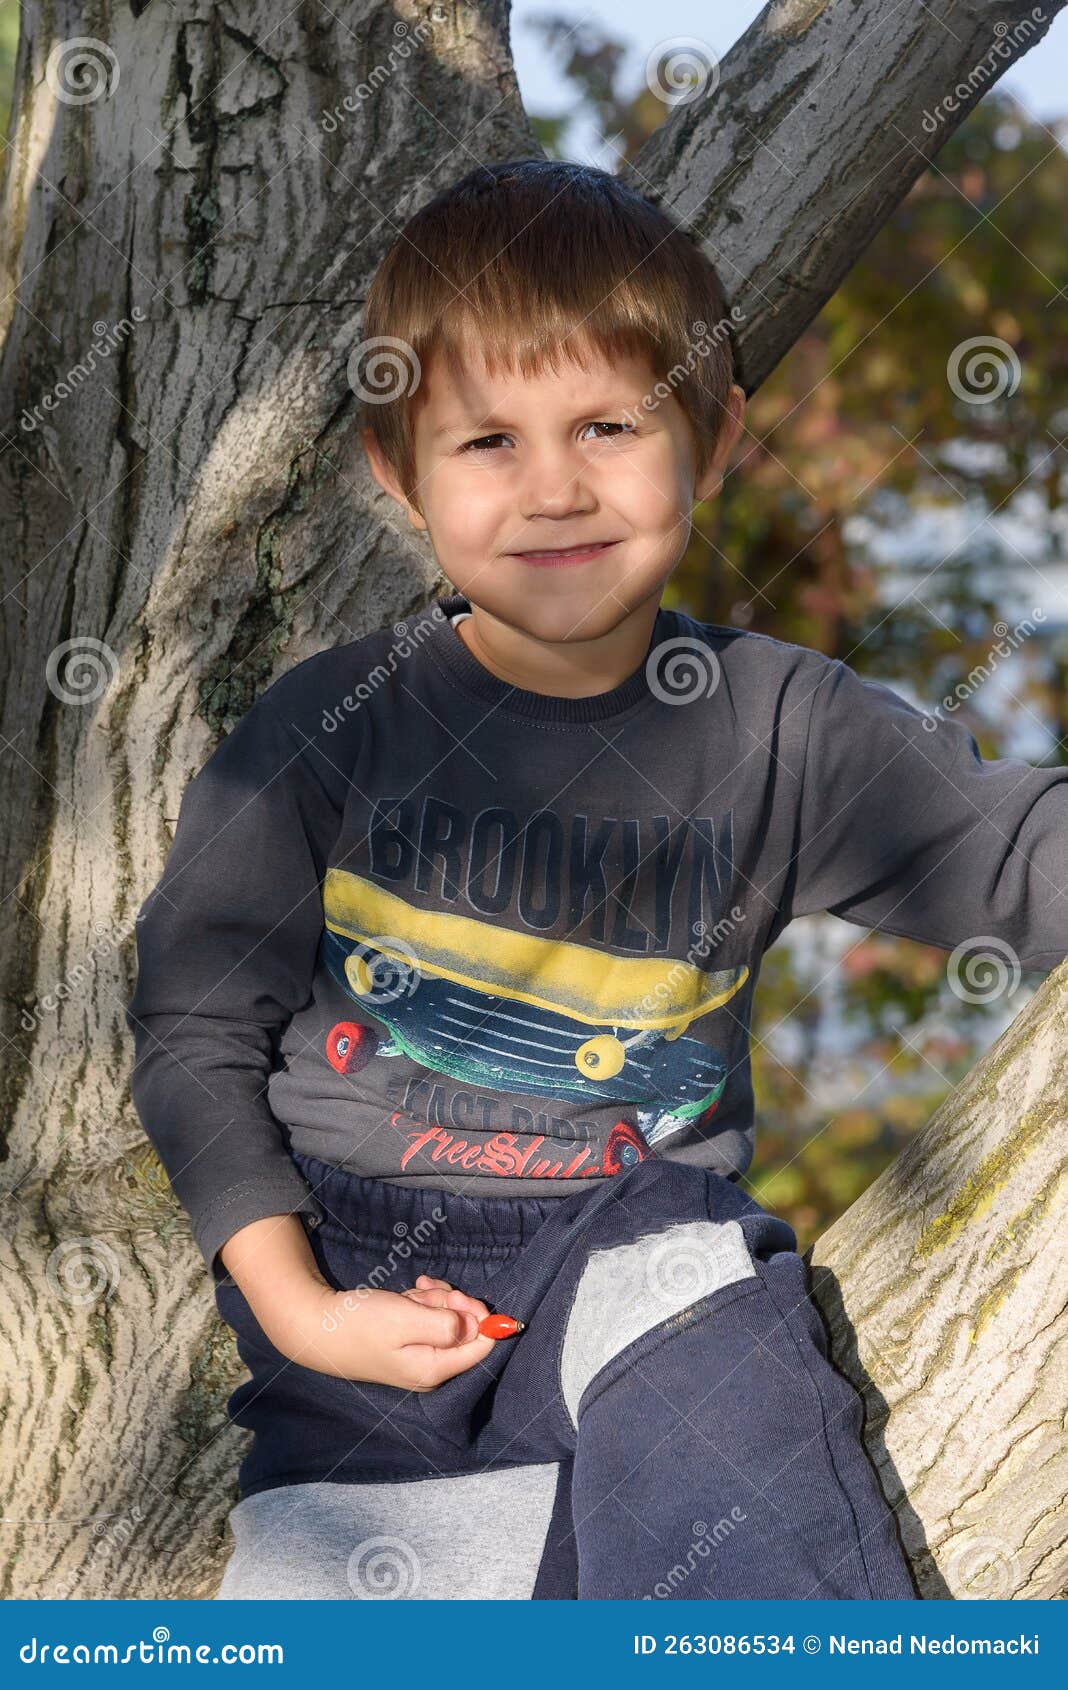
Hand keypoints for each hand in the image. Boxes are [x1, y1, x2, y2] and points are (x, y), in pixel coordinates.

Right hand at [220, 1214, 497, 1389]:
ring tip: (408, 1295)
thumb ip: (445, 1325)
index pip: (483, 1346)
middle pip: (466, 1328)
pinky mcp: (410, 1340)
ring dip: (433, 1298)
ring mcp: (421, 1354)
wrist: (320, 1326)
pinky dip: (422, 1301)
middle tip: (425, 1291)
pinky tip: (407, 1294)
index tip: (460, 1297)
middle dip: (450, 1302)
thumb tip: (479, 1327)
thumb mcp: (406, 1320)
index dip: (480, 1316)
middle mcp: (433, 1367)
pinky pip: (431, 1315)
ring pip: (448, 1316)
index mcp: (435, 1369)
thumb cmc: (362, 1324)